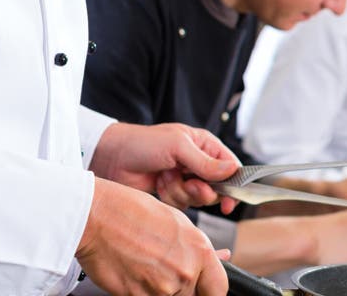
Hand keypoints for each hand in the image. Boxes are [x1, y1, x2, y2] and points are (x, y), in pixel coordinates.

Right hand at [78, 178, 229, 295]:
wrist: (98, 216)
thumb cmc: (133, 211)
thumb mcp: (175, 221)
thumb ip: (198, 247)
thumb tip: (222, 257)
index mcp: (198, 249)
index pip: (219, 288)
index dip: (211, 290)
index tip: (204, 289)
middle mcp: (184, 271)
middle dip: (183, 288)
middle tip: (165, 269)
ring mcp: (161, 289)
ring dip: (162, 290)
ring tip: (147, 266)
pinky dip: (143, 292)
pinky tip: (135, 271)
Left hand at [90, 122, 240, 213]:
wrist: (113, 159)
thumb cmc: (144, 143)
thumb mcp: (179, 147)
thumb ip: (206, 162)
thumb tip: (233, 170)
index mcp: (203, 144)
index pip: (229, 165)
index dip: (233, 184)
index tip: (228, 201)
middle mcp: (197, 162)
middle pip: (216, 187)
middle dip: (201, 190)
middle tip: (190, 185)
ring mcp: (184, 178)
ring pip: (198, 198)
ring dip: (181, 191)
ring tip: (167, 178)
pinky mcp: (172, 192)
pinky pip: (182, 204)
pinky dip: (171, 197)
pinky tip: (159, 184)